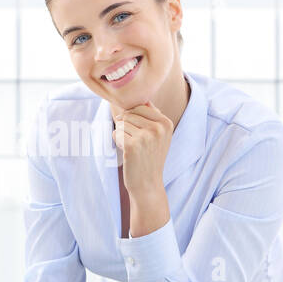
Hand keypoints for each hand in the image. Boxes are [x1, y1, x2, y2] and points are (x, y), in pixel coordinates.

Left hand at [113, 101, 173, 236]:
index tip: (140, 135)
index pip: (140, 106)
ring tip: (133, 149)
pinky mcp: (132, 145)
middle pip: (129, 113)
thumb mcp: (158, 135)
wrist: (148, 184)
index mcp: (166, 122)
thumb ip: (151, 116)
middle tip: (137, 145)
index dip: (133, 119)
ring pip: (121, 123)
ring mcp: (146, 136)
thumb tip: (141, 96)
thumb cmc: (149, 158)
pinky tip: (128, 153)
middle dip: (127, 127)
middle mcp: (158, 128)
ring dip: (122, 135)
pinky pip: (116, 133)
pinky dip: (117, 143)